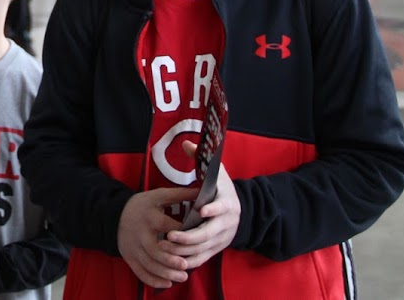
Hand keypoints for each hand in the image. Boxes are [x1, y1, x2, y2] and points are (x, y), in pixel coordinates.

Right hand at [117, 187, 198, 288]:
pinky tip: (168, 283)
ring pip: (149, 264)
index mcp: (149, 215)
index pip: (166, 226)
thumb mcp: (158, 196)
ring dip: (166, 273)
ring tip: (183, 276)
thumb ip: (179, 194)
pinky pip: (141, 272)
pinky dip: (154, 280)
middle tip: (186, 265)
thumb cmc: (143, 205)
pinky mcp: (130, 257)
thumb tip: (201, 191)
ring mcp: (134, 247)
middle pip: (154, 250)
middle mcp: (140, 233)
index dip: (180, 234)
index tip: (195, 239)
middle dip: (170, 260)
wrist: (115, 215)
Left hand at [162, 142, 239, 269]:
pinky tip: (172, 259)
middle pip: (209, 233)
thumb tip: (186, 142)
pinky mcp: (217, 249)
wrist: (239, 212)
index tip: (201, 210)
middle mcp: (228, 223)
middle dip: (189, 236)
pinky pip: (203, 258)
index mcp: (228, 203)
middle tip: (170, 235)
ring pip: (204, 248)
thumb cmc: (222, 190)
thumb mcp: (216, 173)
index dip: (213, 209)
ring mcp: (223, 239)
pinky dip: (189, 260)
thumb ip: (201, 158)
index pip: (222, 207)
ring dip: (185, 250)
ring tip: (164, 246)